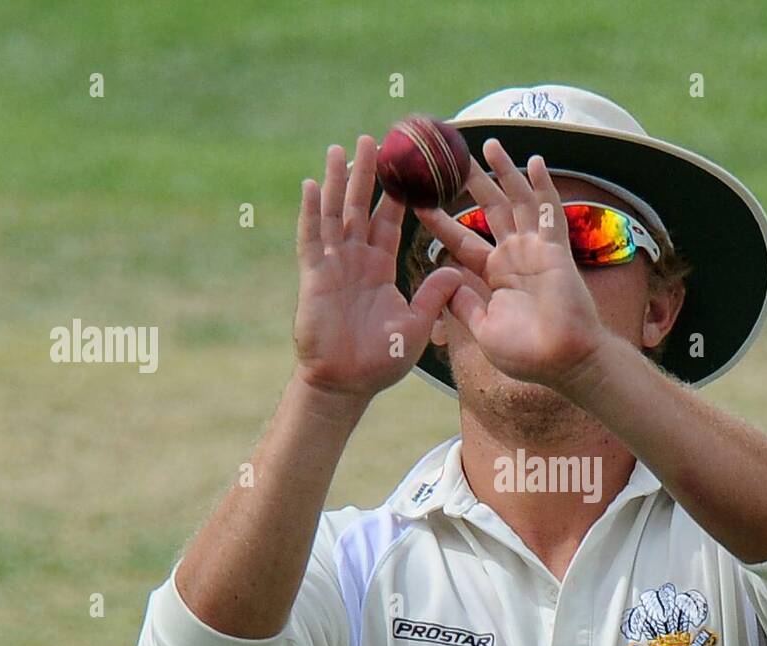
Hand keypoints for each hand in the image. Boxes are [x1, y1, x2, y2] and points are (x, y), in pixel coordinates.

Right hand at [293, 136, 462, 397]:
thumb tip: (455, 270)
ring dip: (336, 181)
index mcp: (381, 268)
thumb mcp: (417, 326)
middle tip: (376, 140)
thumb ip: (434, 296)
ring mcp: (333, 265)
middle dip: (368, 174)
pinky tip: (311, 185)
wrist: (347, 384)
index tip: (409, 167)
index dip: (399, 195)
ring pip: (335, 214)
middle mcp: (356, 261)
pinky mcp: (314, 276)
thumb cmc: (381, 361)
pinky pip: (311, 238)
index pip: (391, 222)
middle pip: (362, 207)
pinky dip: (310, 212)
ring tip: (341, 148)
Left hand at [414, 140, 610, 389]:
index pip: (461, 240)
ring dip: (504, 173)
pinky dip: (544, 187)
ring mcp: (536, 250)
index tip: (418, 199)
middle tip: (452, 155)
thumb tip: (445, 282)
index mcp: (494, 275)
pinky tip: (535, 162)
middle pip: (489, 209)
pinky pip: (550, 213)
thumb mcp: (483, 330)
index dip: (440, 221)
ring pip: (517, 201)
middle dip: (471, 182)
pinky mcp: (556, 251)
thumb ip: (465, 304)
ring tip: (489, 145)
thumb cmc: (527, 354)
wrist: (564, 362)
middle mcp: (514, 256)